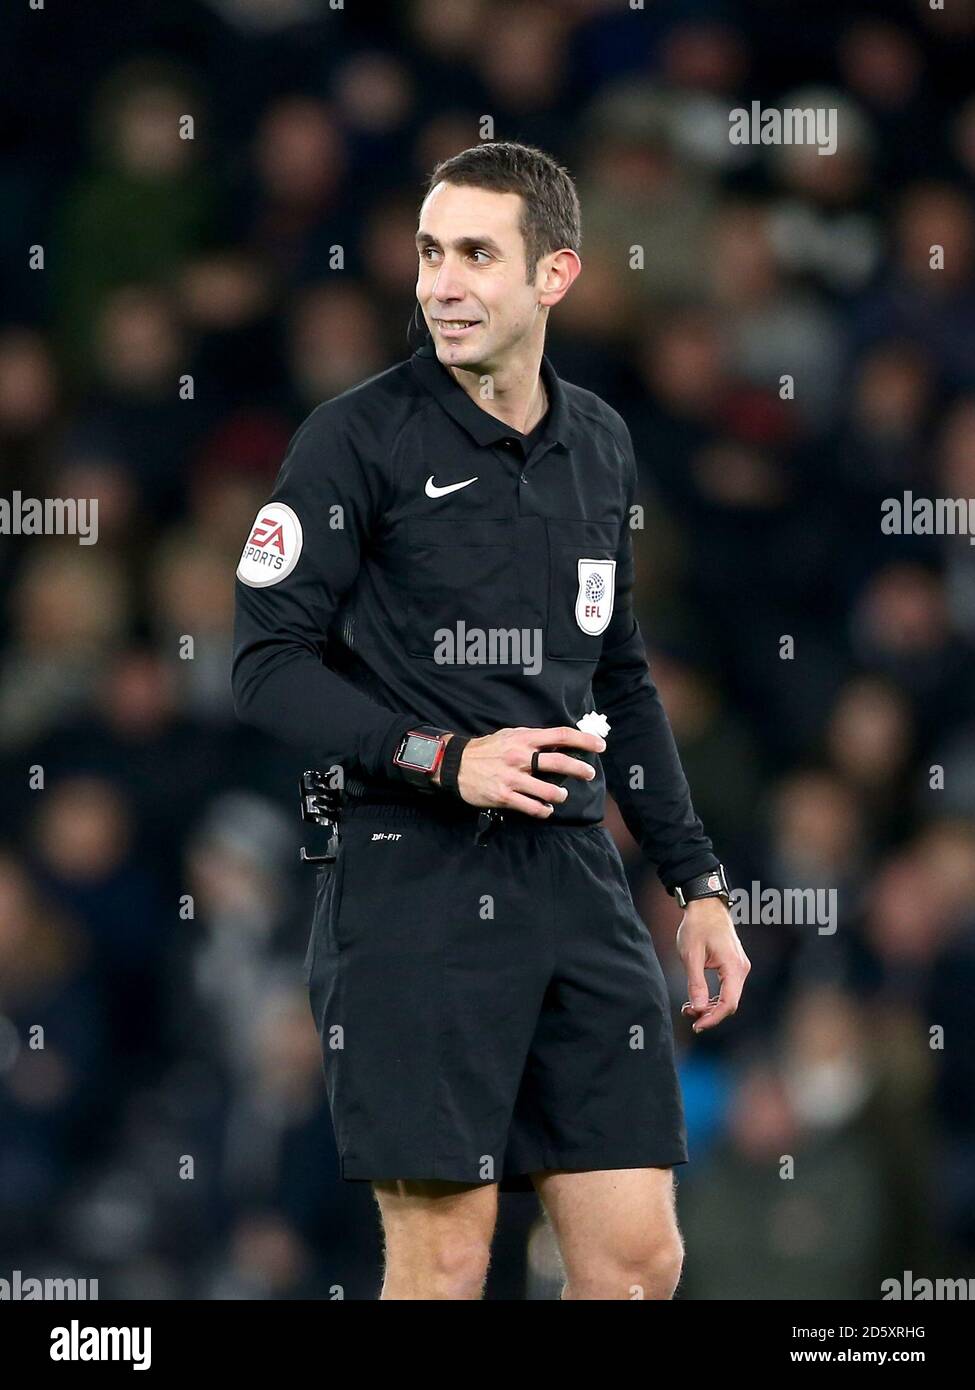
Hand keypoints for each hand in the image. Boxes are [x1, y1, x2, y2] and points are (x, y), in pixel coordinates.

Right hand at [446, 725, 604, 817]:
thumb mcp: (510, 735)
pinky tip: (546, 809)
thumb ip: (533, 739)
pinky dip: (544, 811)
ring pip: (548, 791)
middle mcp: (520, 757)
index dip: (583, 740)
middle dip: (580, 769)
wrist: (456, 765)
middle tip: (588, 773)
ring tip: (560, 796)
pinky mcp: (504, 796)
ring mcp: (512, 778)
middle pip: (560, 762)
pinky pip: (532, 807)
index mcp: (524, 739)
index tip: (599, 745)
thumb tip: (560, 741)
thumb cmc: (487, 749)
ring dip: (560, 795)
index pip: (560, 736)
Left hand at [676, 897, 749, 1031]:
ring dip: (710, 1006)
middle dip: (709, 1013)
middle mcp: (741, 968)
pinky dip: (713, 997)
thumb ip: (695, 983)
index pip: (728, 1003)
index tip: (696, 1026)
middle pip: (730, 1003)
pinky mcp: (734, 965)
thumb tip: (697, 1009)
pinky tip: (697, 999)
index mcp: (733, 966)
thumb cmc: (697, 926)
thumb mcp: (691, 955)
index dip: (713, 1018)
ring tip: (688, 1007)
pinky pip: (727, 988)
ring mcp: (739, 967)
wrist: (706, 905)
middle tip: (686, 1015)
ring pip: (728, 997)